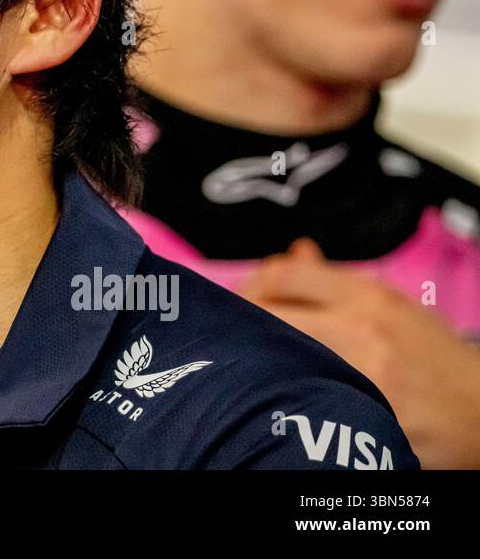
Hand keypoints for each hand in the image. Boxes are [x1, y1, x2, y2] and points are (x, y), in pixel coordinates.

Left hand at [237, 237, 479, 468]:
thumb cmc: (434, 357)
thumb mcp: (391, 306)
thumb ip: (336, 280)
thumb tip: (297, 250)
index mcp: (367, 295)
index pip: (284, 274)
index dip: (253, 284)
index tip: (243, 299)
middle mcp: (360, 328)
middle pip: (268, 312)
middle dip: (242, 320)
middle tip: (232, 334)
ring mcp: (360, 374)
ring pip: (276, 355)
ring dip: (252, 356)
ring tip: (245, 362)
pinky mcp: (360, 417)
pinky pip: (298, 398)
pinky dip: (278, 392)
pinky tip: (271, 395)